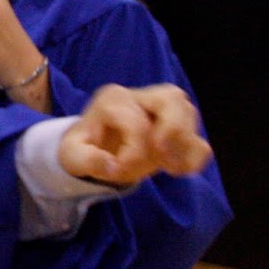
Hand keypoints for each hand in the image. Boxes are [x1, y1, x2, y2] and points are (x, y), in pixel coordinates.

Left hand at [59, 84, 211, 185]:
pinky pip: (196, 135)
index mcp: (112, 100)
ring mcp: (158, 109)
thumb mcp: (72, 155)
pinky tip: (179, 171)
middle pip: (171, 98)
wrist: (91, 149)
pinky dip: (195, 154)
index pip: (136, 122)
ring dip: (183, 143)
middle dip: (172, 130)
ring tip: (168, 168)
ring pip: (187, 111)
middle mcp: (138, 97)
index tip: (118, 171)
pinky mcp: (172, 127)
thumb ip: (87, 160)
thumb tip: (111, 165)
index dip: (133, 153)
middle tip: (161, 159)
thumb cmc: (82, 148)